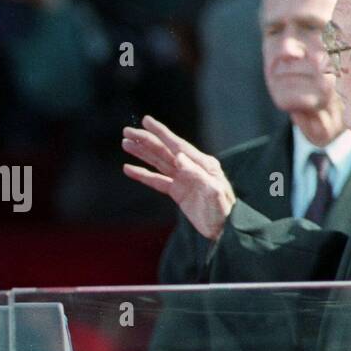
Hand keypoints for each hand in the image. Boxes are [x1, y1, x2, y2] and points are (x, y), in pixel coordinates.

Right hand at [122, 115, 235, 240]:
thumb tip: (179, 156)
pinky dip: (142, 174)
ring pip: (158, 162)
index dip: (161, 132)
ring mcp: (183, 179)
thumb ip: (197, 173)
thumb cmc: (223, 211)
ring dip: (142, 153)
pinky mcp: (178, 192)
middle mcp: (191, 168)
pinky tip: (129, 169)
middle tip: (127, 131)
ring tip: (126, 144)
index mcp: (202, 163)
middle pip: (164, 151)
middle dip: (145, 140)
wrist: (225, 230)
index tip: (146, 120)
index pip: (177, 145)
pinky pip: (157, 181)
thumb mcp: (214, 191)